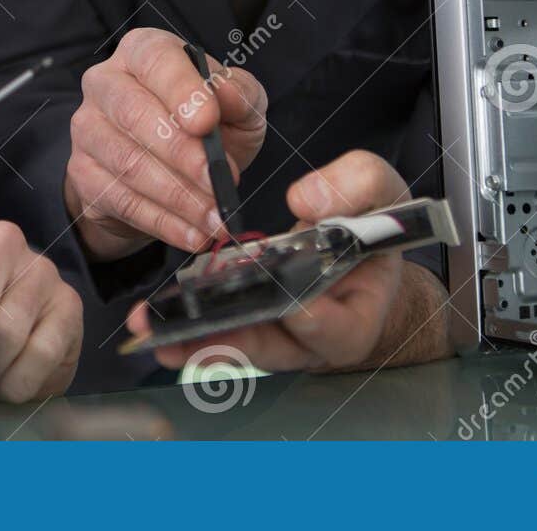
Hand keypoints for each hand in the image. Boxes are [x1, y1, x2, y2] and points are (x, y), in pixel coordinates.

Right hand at [65, 28, 267, 260]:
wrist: (167, 171)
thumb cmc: (206, 127)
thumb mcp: (237, 107)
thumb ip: (241, 95)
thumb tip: (228, 94)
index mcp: (144, 52)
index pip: (155, 59)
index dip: (180, 89)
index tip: (207, 121)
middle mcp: (106, 83)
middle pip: (135, 114)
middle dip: (182, 153)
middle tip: (220, 182)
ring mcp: (88, 129)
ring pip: (127, 163)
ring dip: (178, 197)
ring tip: (217, 217)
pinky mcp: (84, 174)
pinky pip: (122, 201)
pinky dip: (164, 223)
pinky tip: (195, 234)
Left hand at [126, 150, 448, 371]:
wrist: (362, 240)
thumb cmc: (377, 221)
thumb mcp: (383, 191)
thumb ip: (357, 186)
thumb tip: (306, 201)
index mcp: (358, 315)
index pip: (338, 331)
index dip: (316, 322)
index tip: (294, 308)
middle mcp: (312, 337)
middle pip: (273, 349)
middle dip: (230, 344)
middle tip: (192, 340)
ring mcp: (277, 333)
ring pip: (235, 345)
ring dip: (193, 340)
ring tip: (154, 330)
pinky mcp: (247, 318)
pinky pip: (216, 326)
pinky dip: (186, 322)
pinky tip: (153, 316)